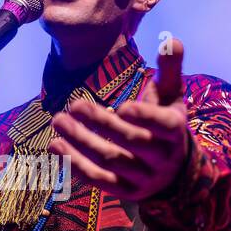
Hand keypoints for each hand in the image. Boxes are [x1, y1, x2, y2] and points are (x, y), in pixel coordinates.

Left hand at [49, 38, 189, 201]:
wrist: (175, 174)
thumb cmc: (166, 125)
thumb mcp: (172, 98)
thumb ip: (169, 70)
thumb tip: (171, 40)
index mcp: (175, 131)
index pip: (164, 126)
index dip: (145, 117)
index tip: (122, 106)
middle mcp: (162, 157)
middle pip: (131, 142)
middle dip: (102, 123)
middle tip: (74, 105)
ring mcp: (143, 177)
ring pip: (110, 161)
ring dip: (81, 143)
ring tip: (59, 121)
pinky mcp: (125, 191)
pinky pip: (98, 181)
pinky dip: (75, 165)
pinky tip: (56, 147)